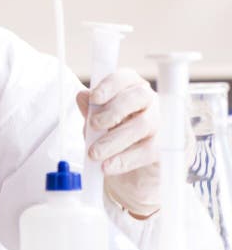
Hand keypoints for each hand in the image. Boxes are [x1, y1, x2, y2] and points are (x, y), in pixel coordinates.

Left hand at [76, 69, 159, 218]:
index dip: (110, 85)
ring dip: (114, 140)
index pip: (125, 78)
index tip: (94, 98)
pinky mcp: (168, 147)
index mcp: (132, 89)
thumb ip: (91, 110)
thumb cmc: (116, 137)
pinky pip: (149, 150)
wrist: (134, 171)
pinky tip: (109, 166)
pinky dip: (125, 159)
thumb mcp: (99, 124)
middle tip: (94, 125)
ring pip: (143, 125)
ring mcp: (163, 123)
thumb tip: (82, 96)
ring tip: (94, 153)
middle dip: (114, 110)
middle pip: (139, 96)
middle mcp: (152, 102)